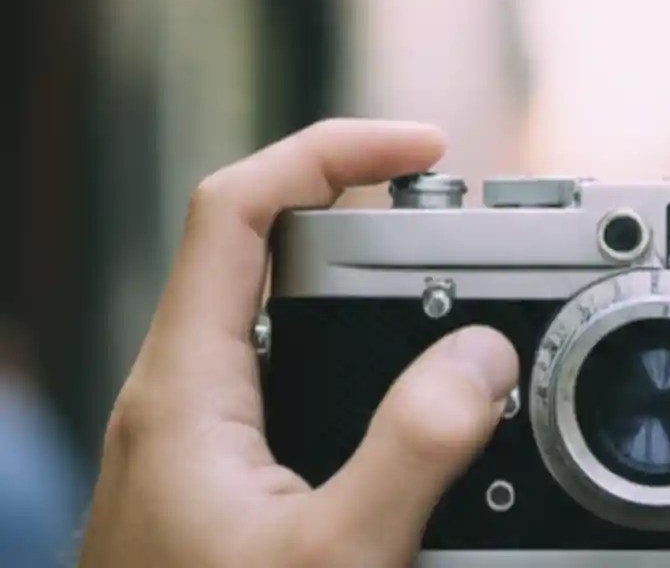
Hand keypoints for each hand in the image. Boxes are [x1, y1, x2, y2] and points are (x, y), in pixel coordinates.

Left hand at [80, 120, 517, 566]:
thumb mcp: (334, 559)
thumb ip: (412, 450)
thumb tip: (480, 353)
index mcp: (185, 386)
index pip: (237, 208)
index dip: (330, 151)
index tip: (424, 152)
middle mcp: (180, 394)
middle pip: (263, 243)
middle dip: (366, 207)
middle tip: (456, 214)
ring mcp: (197, 434)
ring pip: (282, 310)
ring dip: (368, 281)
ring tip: (451, 282)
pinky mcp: (222, 472)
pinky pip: (293, 370)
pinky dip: (361, 349)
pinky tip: (411, 387)